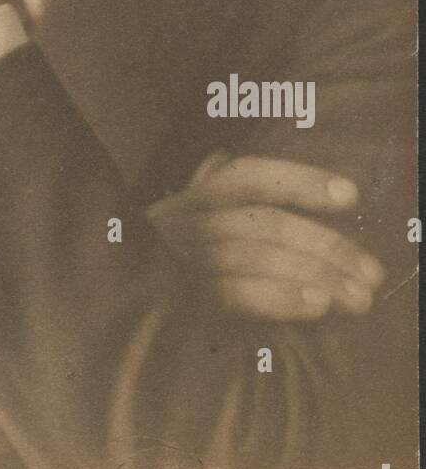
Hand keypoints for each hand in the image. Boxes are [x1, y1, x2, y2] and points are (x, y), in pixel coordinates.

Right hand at [147, 153, 386, 320]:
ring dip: (316, 274)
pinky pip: (235, 294)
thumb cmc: (143, 266)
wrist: (97, 310)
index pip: (247, 177)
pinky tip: (317, 306)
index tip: (351, 195)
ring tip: (357, 296)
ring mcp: (179, 261)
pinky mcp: (179, 301)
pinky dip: (279, 297)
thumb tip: (220, 158)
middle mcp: (182, 223)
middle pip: (265, 221)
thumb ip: (197, 190)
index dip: (300, 180)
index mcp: (188, 202)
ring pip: (258, 255)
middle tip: (372, 273)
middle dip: (327, 245)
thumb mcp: (166, 223)